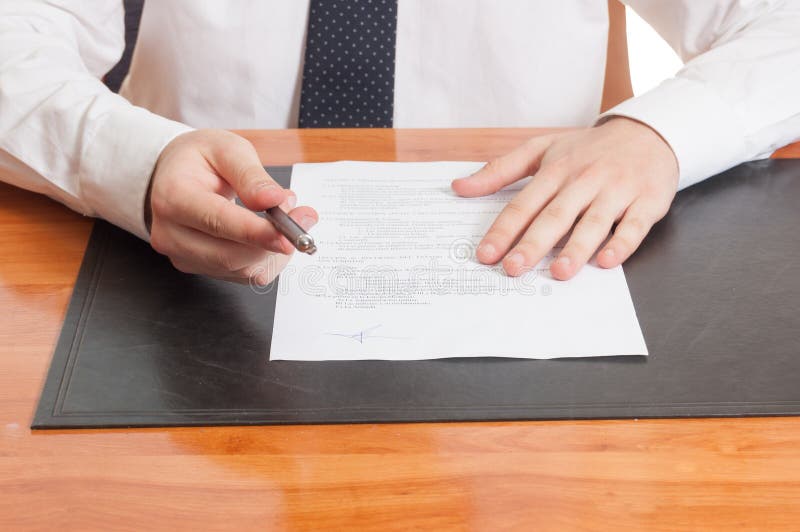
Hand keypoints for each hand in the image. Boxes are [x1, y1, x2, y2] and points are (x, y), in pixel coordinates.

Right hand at [147, 129, 317, 284]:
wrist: (174, 174)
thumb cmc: (200, 158)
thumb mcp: (227, 148)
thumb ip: (251, 175)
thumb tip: (274, 200)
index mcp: (174, 197)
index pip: (217, 222)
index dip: (256, 232)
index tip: (287, 235)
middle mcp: (172, 233)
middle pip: (230, 255)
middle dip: (274, 241)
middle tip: (303, 216)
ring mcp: (183, 255)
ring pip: (241, 269)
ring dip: (274, 249)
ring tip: (284, 216)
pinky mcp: (199, 268)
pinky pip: (243, 275)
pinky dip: (267, 259)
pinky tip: (271, 234)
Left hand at [451, 118, 678, 279]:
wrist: (648, 132)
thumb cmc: (588, 148)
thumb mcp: (541, 149)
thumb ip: (499, 171)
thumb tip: (458, 188)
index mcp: (556, 170)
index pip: (524, 205)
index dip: (504, 231)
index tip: (486, 254)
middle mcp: (584, 180)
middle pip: (555, 216)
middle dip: (533, 244)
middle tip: (514, 269)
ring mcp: (616, 191)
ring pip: (593, 222)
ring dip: (576, 248)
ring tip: (558, 272)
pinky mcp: (646, 201)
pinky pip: (634, 225)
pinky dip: (621, 243)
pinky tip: (606, 261)